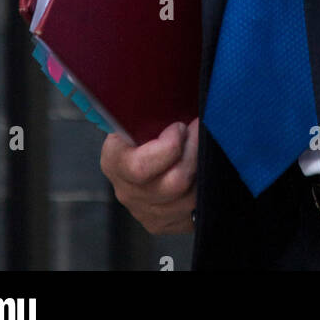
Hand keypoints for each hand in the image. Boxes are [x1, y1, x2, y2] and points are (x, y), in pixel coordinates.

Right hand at [100, 117, 198, 233]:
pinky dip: (204, 188)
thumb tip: (169, 94)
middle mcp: (126, 191)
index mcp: (114, 161)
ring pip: (187, 199)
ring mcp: (145, 212)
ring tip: (205, 145)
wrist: (151, 143)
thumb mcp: (144, 111)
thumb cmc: (150, 121)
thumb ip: (152, 108)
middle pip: (172, 184)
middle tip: (201, 130)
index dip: (168, 147)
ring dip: (203, 169)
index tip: (180, 126)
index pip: (139, 167)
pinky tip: (204, 168)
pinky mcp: (165, 224)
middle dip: (193, 153)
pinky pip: (194, 212)